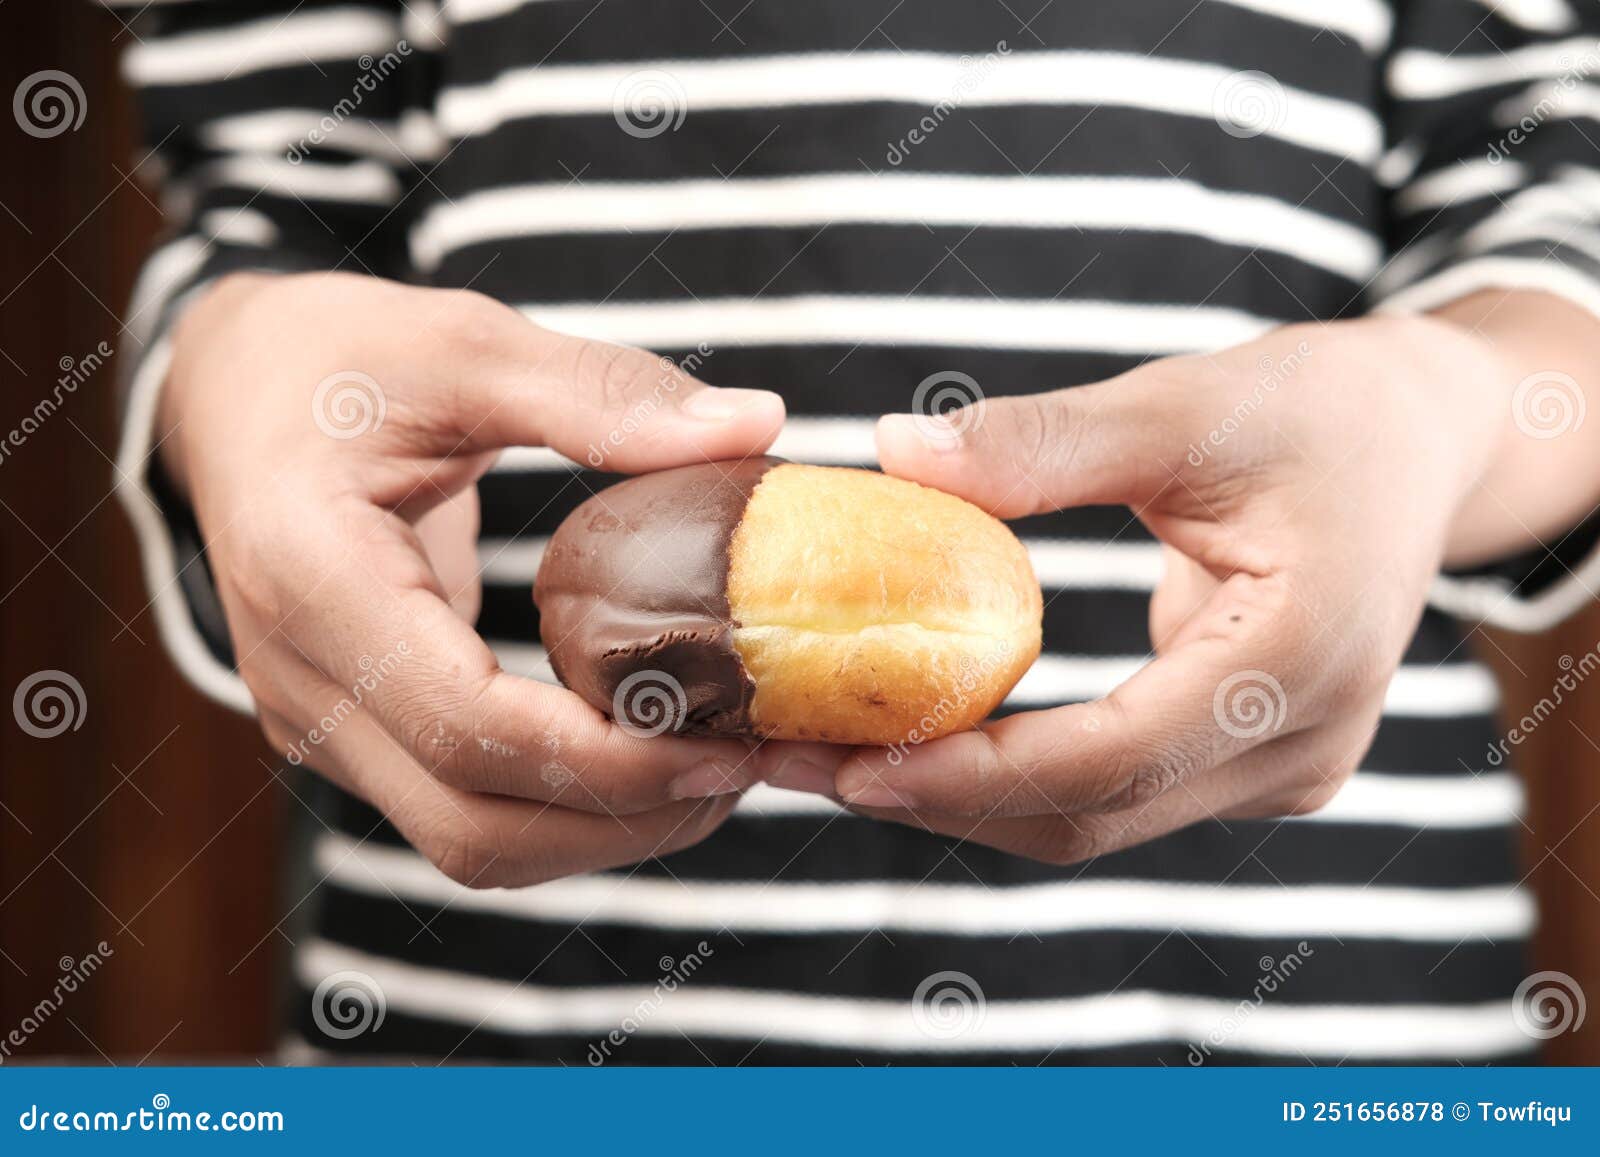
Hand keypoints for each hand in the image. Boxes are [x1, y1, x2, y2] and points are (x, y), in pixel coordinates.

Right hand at [160, 271, 785, 886]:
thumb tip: (754, 426)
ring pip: (472, 843)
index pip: (466, 727)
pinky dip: (567, 808)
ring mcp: (320, 721)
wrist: (236, 395)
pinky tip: (650, 754)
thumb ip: (601, 395)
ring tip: (717, 766)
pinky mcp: (355, 734)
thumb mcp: (466, 346)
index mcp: (313, 577)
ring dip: (604, 832)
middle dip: (626, 818)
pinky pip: (465, 810)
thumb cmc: (341, 359)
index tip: (727, 738)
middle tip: (749, 762)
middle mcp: (302, 678)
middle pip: (474, 824)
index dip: (607, 759)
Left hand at [833, 311, 1518, 862]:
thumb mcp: (1183, 406)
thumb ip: (1044, 442)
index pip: (1112, 755)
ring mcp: (1283, 767)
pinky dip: (1015, 777)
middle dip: (939, 799)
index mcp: (1297, 658)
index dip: (972, 772)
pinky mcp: (1251, 762)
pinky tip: (927, 740)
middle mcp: (1299, 742)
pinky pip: (1115, 793)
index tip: (851, 762)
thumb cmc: (1313, 410)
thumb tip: (894, 456)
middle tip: (802, 765)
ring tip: (837, 758)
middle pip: (1092, 812)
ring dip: (965, 799)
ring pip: (1097, 819)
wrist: (1412, 443)